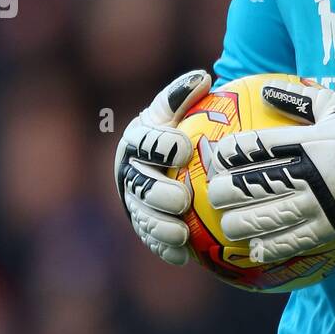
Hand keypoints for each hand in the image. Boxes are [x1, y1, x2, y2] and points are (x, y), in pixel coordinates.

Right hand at [114, 69, 211, 264]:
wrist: (176, 163)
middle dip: (156, 192)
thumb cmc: (183, 131)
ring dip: (159, 225)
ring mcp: (136, 201)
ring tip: (181, 232)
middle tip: (181, 198)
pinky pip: (153, 240)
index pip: (145, 141)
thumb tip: (203, 77)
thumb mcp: (180, 112)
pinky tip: (184, 256)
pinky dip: (166, 248)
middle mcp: (131, 172)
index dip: (161, 145)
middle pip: (140, 184)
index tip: (183, 147)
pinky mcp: (146, 226)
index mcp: (139, 140)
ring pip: (143, 215)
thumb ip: (185, 96)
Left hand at [206, 76, 334, 262]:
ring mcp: (318, 203)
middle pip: (252, 185)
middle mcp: (308, 172)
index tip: (215, 157)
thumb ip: (298, 98)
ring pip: (266, 216)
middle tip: (214, 194)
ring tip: (227, 224)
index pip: (256, 146)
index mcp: (307, 141)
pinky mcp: (329, 227)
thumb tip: (262, 88)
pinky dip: (269, 245)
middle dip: (226, 191)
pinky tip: (254, 248)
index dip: (229, 154)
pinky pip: (292, 240)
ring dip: (240, 222)